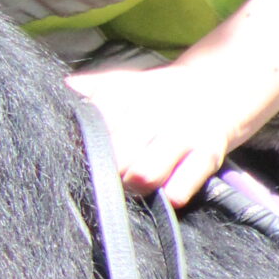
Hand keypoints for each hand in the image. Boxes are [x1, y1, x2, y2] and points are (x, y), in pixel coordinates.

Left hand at [66, 62, 236, 205]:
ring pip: (145, 173)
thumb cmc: (159, 94)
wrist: (219, 87)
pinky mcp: (208, 154)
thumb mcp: (125, 83)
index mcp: (128, 96)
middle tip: (99, 179)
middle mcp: (154, 113)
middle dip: (104, 172)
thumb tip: (59, 89)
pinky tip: (163, 194)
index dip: (82, 144)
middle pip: (115, 154)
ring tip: (128, 187)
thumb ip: (90, 88)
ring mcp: (182, 135)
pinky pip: (185, 183)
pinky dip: (171, 193)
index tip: (71, 156)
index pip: (94, 122)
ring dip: (132, 187)